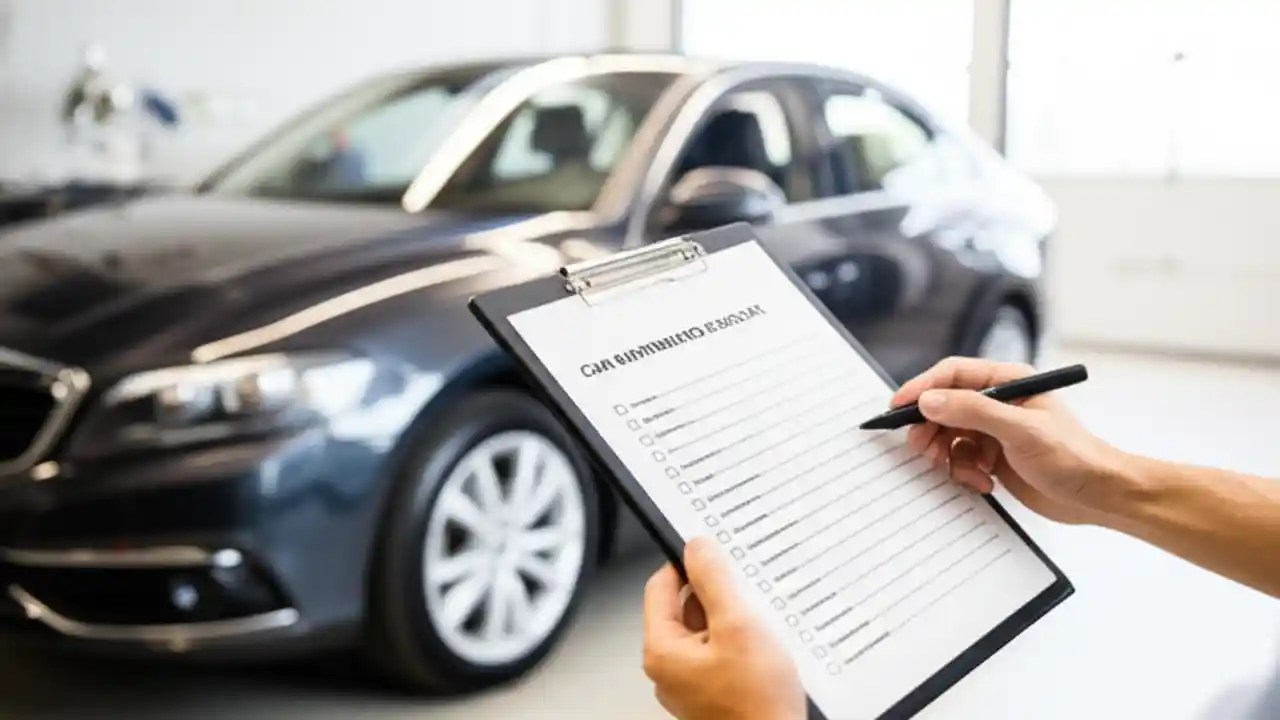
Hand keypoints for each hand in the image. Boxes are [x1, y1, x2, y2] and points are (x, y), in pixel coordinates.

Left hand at [643, 537, 805, 719]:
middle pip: (685, 608)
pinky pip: (722, 653)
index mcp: (662, 650)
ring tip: (759, 628)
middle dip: (717, 596)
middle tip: (745, 594)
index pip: (660, 586)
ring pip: (707, 631)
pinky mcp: (714, 692)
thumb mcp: (739, 625)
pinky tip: (764, 648)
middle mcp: (670, 669)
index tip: (710, 553)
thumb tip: (697, 547)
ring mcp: (692, 683)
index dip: (686, 564)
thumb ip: (714, 580)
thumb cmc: (756, 703)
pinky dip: (741, 644)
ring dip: (733, 620)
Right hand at [892, 357, 1132, 525]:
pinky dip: (963, 473)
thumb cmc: (1073, 457)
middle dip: (930, 429)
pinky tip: (984, 482)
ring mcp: (994, 430)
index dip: (922, 387)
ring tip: (965, 472)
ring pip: (947, 435)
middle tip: (922, 449)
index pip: (953, 374)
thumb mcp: (1021, 431)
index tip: (898, 406)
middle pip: (943, 406)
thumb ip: (973, 411)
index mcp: (1009, 382)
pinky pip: (959, 459)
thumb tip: (929, 400)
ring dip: (947, 456)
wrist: (1097, 496)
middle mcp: (998, 402)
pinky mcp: (993, 456)